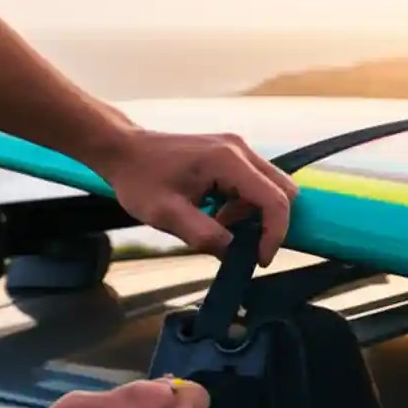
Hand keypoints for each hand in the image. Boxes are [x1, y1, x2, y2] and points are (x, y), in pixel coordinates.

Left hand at [98, 129, 299, 265]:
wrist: (124, 151)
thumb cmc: (140, 180)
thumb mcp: (166, 215)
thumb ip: (204, 235)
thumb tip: (234, 251)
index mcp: (227, 160)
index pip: (274, 200)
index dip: (275, 234)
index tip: (259, 259)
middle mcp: (239, 149)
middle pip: (283, 191)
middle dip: (268, 224)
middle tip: (238, 242)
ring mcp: (237, 148)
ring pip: (270, 188)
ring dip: (252, 215)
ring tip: (216, 224)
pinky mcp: (231, 154)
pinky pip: (254, 183)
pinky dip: (244, 205)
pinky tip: (215, 212)